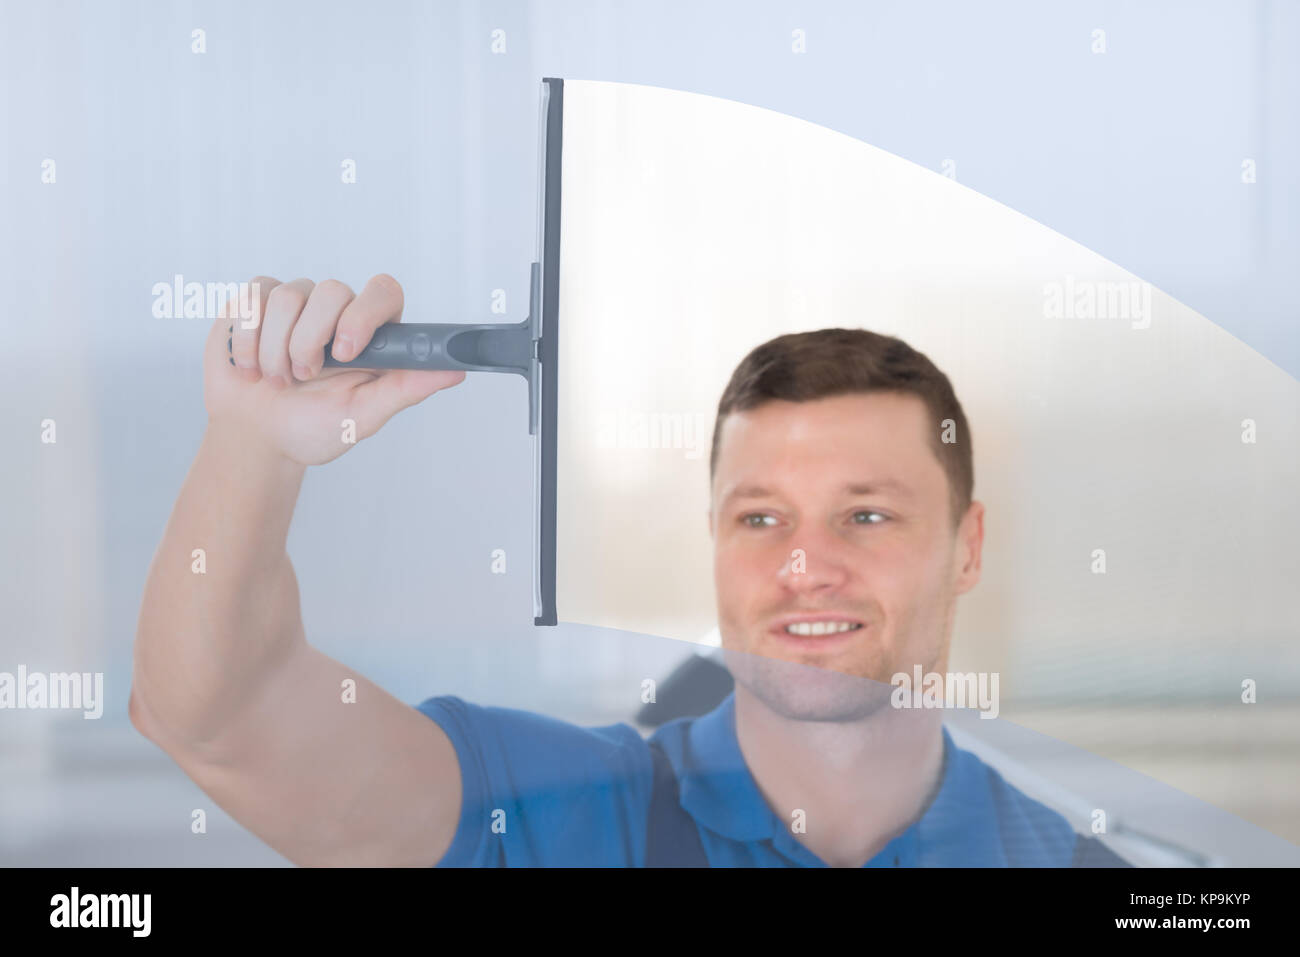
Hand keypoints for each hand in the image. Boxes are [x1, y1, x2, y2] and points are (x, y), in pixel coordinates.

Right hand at [203, 274, 465, 465]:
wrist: (256, 438)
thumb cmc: (313, 428)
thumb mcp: (362, 416)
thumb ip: (406, 389)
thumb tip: (456, 370)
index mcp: (371, 334)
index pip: (383, 292)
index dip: (364, 313)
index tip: (344, 351)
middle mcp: (337, 311)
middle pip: (330, 290)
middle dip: (309, 340)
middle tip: (305, 377)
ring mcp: (297, 303)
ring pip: (288, 296)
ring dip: (275, 348)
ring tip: (277, 380)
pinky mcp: (256, 302)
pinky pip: (252, 298)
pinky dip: (246, 339)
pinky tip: (248, 366)